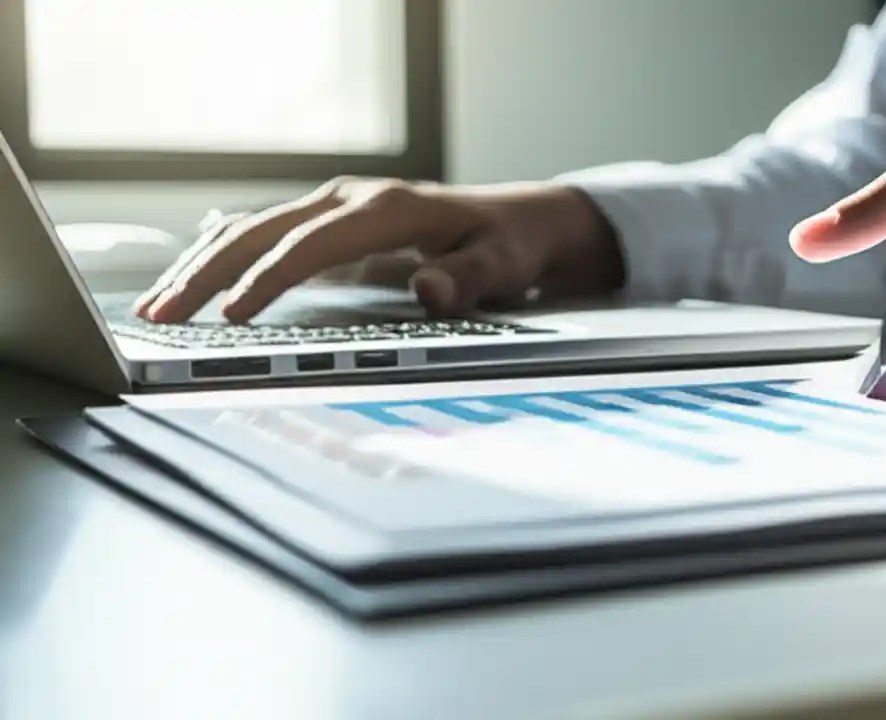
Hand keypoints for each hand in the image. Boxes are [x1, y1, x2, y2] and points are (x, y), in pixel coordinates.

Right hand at [134, 178, 622, 322]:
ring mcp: (336, 208)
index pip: (311, 244)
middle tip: (162, 315)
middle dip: (209, 274)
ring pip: (252, 230)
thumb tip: (430, 289)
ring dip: (203, 266)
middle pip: (262, 231)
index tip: (231, 317)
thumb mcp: (505, 264)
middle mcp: (352, 199)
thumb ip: (471, 278)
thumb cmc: (509, 243)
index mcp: (388, 208)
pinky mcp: (329, 225)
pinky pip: (265, 237)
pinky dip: (223, 258)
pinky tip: (191, 279)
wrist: (518, 220)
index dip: (268, 280)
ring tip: (158, 304)